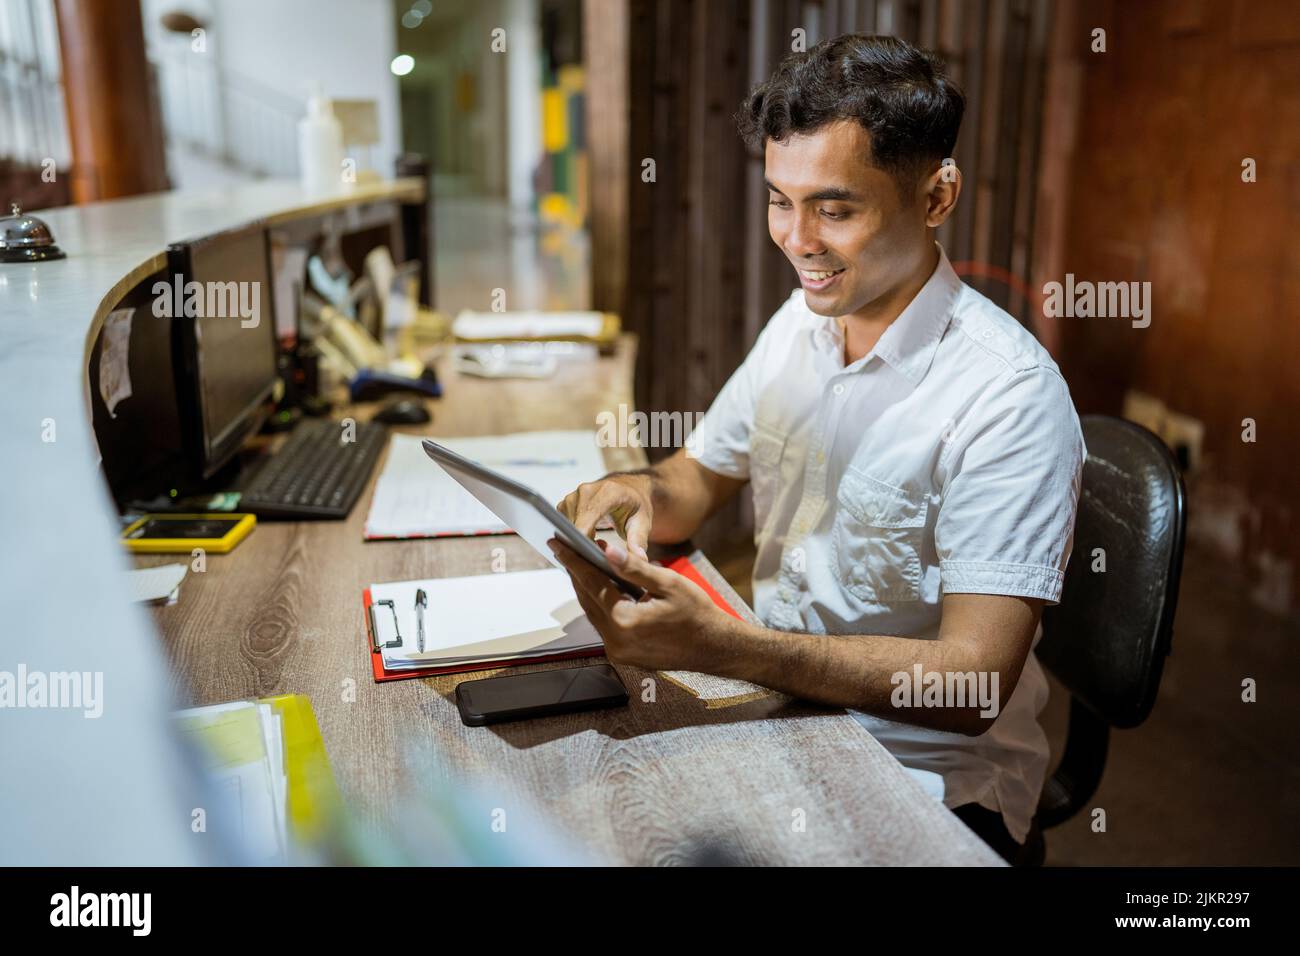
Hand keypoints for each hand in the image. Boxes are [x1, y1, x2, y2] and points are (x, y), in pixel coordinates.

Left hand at [547, 536, 739, 672]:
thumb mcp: (669, 583)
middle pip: (587, 599)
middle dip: (576, 572)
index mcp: (625, 620)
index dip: (574, 560)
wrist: (713, 647)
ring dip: (587, 588)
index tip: (557, 543)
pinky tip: (601, 587)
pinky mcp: (622, 654)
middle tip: (564, 548)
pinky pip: (603, 624)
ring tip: (581, 563)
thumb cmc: (697, 613)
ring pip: (593, 612)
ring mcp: (618, 651)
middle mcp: (616, 640)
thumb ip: (635, 568)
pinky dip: (600, 604)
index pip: (591, 583)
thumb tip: (606, 551)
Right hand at [556, 473, 653, 557]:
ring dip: (574, 541)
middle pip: (573, 523)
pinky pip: (562, 525)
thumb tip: (638, 560)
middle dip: (579, 544)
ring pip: (565, 527)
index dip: (583, 534)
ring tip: (591, 551)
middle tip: (592, 560)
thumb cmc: (636, 505)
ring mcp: (573, 497)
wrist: (628, 489)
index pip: (589, 514)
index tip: (584, 553)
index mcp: (608, 492)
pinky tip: (585, 544)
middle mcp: (587, 491)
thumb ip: (639, 541)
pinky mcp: (565, 504)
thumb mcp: (643, 522)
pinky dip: (571, 537)